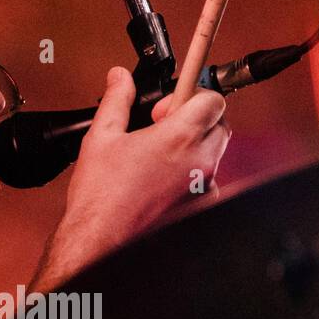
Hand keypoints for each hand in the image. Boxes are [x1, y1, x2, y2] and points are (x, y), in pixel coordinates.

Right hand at [35, 67, 230, 287]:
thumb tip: (121, 78)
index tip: (169, 106)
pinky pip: (207, 184)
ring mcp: (203, 188)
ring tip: (159, 160)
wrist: (100, 241)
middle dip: (196, 121)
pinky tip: (162, 184)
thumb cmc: (100, 198)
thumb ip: (118, 100)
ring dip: (193, 150)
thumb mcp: (102, 137)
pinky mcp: (201, 209)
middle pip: (219, 125)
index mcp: (178, 137)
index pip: (212, 100)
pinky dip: (191, 178)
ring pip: (213, 155)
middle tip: (163, 128)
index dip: (192, 96)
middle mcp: (199, 162)